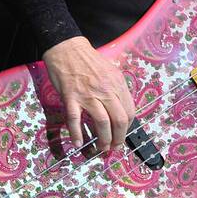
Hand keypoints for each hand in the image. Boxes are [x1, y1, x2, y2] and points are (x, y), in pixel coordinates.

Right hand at [41, 36, 135, 154]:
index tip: (122, 134)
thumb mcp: (110, 72)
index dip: (127, 128)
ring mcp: (88, 94)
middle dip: (119, 138)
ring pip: (102, 122)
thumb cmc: (89, 61)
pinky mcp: (70, 97)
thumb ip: (117, 90)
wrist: (67, 49)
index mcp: (117, 84)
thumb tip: (121, 110)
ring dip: (103, 140)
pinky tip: (78, 143)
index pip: (129, 111)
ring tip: (101, 148)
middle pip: (119, 120)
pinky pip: (75, 119)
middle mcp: (105, 90)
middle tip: (114, 148)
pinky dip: (77, 134)